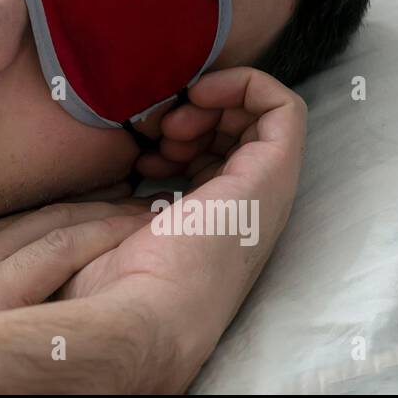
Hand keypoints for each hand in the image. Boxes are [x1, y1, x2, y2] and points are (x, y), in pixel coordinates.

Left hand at [57, 66, 306, 386]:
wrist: (138, 313)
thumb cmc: (114, 285)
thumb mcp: (114, 224)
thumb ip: (126, 193)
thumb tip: (124, 164)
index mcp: (215, 220)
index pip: (216, 156)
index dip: (182, 133)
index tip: (145, 144)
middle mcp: (246, 206)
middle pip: (238, 133)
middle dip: (197, 113)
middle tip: (158, 130)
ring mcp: (263, 191)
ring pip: (259, 116)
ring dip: (213, 100)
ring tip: (171, 126)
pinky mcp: (272, 174)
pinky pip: (284, 106)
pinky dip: (243, 84)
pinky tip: (198, 98)